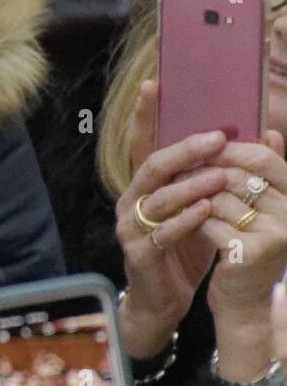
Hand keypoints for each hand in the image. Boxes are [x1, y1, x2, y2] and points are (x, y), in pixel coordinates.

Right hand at [115, 82, 222, 356]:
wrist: (160, 301)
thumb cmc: (182, 249)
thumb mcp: (197, 209)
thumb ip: (211, 177)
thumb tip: (255, 138)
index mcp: (143, 185)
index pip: (142, 143)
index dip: (145, 114)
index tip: (153, 84)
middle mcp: (130, 200)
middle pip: (152, 165)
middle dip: (184, 150)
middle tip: (216, 137)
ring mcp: (130, 226)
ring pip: (158, 198)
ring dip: (190, 185)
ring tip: (219, 176)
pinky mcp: (138, 253)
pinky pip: (162, 232)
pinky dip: (185, 220)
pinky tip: (205, 212)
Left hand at [196, 134, 286, 380]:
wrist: (243, 305)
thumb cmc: (247, 250)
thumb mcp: (261, 211)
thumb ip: (264, 174)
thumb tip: (272, 132)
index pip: (265, 159)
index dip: (231, 151)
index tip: (203, 151)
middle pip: (238, 176)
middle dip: (203, 172)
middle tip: (178, 174)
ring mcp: (275, 235)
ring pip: (219, 197)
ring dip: (192, 196)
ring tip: (176, 199)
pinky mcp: (250, 252)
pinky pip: (209, 222)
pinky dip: (191, 220)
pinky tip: (182, 225)